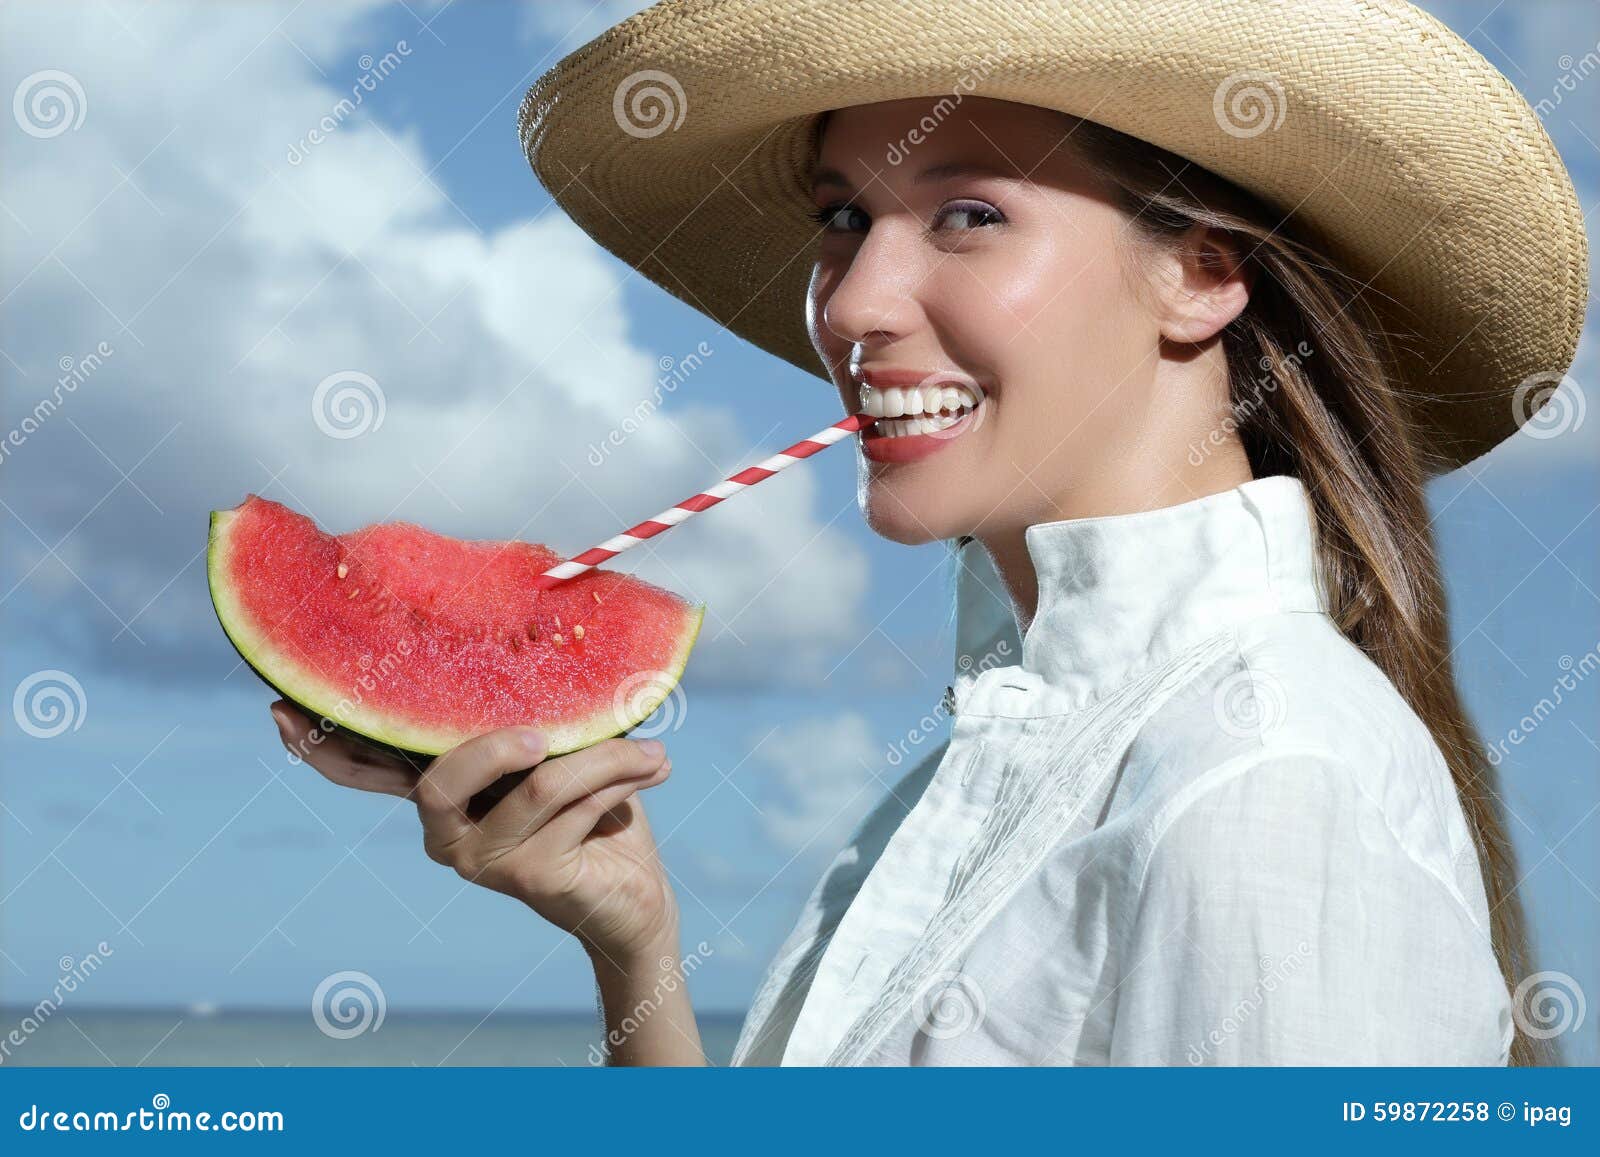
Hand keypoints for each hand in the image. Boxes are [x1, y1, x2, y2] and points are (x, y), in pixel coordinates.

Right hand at [270, 700, 679, 964]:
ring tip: (652, 750)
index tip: (275, 710)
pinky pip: (573, 804)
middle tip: (541, 732)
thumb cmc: (596, 808)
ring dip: (604, 757)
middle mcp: (446, 828)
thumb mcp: (559, 748)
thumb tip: (541, 630)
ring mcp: (481, 859)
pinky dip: (622, 778)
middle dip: (491, 747)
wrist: (636, 897)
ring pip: (534, 784)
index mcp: (442, 790)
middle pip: (438, 777)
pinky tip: (656, 769)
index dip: (319, 744)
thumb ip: (533, 712)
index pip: (365, 768)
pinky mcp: (527, 877)